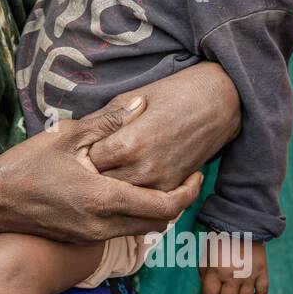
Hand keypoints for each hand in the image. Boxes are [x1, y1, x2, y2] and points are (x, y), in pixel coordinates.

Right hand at [0, 96, 202, 244]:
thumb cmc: (25, 165)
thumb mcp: (66, 136)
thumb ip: (107, 122)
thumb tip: (141, 105)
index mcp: (104, 199)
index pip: (164, 206)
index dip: (188, 193)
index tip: (196, 174)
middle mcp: (103, 225)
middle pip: (160, 222)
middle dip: (179, 202)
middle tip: (187, 177)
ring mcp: (92, 236)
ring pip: (142, 229)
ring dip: (158, 210)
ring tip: (163, 181)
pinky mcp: (82, 238)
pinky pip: (122, 230)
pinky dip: (136, 214)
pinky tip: (131, 190)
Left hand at [86, 61, 240, 190]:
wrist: (216, 103)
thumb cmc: (171, 94)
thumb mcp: (130, 99)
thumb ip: (103, 120)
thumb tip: (76, 132)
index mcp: (126, 144)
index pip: (89, 161)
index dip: (83, 154)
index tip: (81, 148)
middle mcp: (141, 168)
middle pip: (102, 183)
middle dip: (93, 173)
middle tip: (92, 162)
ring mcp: (158, 181)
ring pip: (122, 196)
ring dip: (112, 185)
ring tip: (109, 170)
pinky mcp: (172, 187)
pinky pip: (144, 199)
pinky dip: (134, 192)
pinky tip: (129, 178)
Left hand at [199, 235, 268, 293]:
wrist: (242, 223)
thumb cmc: (220, 239)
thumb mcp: (206, 254)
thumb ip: (204, 272)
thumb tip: (207, 288)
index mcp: (216, 270)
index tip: (211, 293)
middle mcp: (232, 276)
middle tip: (224, 292)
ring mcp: (249, 276)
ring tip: (237, 292)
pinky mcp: (262, 273)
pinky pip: (262, 293)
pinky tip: (252, 293)